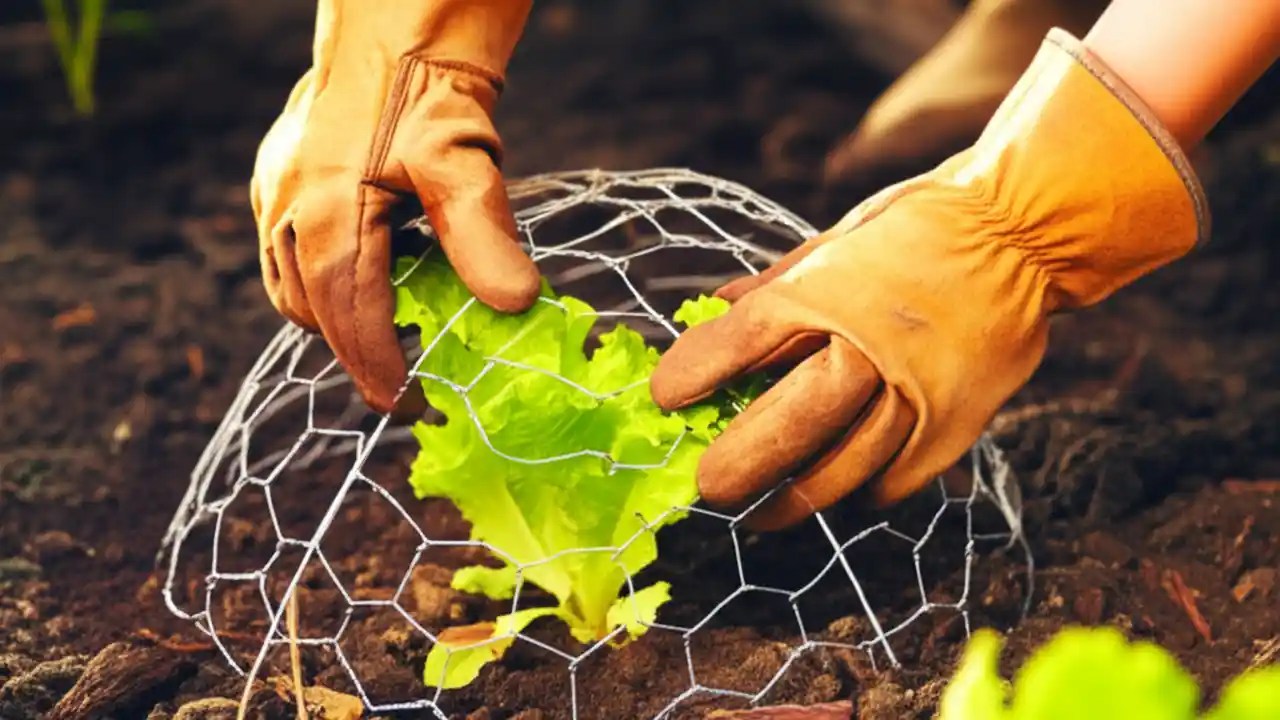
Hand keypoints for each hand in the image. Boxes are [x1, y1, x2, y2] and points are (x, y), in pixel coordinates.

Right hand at [251, 0, 539, 413]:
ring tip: (392, 330)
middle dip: (355, 348)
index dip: (378, 367)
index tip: (411, 403)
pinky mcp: (277, 170)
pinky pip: (286, 247)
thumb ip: (483, 237)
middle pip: (311, 308)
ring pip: (290, 282)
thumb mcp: (465, 161)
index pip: (347, 315)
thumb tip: (516, 306)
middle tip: (410, 372)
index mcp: (322, 209)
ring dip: (335, 315)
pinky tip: (374, 270)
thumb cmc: (431, 84)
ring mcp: (273, 185)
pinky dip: (323, 276)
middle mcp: (284, 203)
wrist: (397, 15)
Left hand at [651, 30, 1207, 529]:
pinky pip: (890, 482)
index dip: (691, 376)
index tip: (665, 399)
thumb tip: (711, 305)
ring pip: (834, 474)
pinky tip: (835, 491)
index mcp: (823, 292)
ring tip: (759, 512)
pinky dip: (856, 493)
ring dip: (786, 502)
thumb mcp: (835, 238)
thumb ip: (774, 284)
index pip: (735, 345)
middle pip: (780, 430)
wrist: (1023, 231)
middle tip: (706, 487)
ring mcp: (912, 394)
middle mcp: (862, 348)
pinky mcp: (953, 427)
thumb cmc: (919, 226)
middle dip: (732, 469)